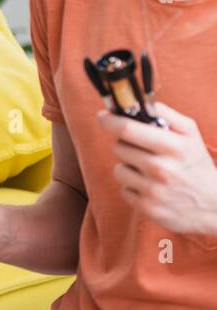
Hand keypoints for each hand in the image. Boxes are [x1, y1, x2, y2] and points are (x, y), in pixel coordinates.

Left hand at [97, 102, 216, 236]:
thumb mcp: (190, 134)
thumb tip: (137, 101)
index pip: (128, 129)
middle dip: (126, 146)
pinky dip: (134, 188)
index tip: (103, 116)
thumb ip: (165, 113)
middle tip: (142, 150)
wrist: (215, 206)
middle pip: (119, 148)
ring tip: (149, 171)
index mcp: (173, 146)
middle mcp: (162, 169)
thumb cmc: (196, 164)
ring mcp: (153, 190)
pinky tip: (151, 188)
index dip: (110, 120)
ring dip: (129, 168)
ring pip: (118, 170)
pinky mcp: (147, 208)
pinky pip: (124, 190)